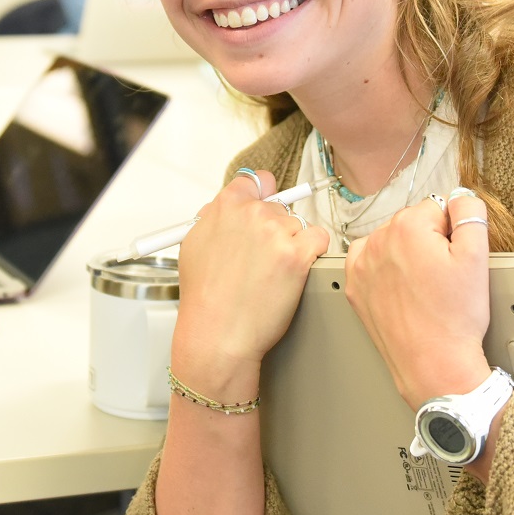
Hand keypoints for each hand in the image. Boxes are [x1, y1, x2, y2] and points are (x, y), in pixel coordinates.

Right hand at [169, 169, 329, 391]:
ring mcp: (277, 233)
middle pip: (280, 208)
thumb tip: (227, 208)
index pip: (256, 180)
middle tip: (264, 258)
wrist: (217, 333)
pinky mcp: (297, 255)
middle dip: (276, 229)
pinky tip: (296, 269)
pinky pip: (319, 239)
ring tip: (273, 273)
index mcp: (226, 206)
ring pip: (299, 226)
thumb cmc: (205, 299)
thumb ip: (214, 219)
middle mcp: (252, 214)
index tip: (267, 205)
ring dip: (293, 244)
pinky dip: (313, 252)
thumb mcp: (194, 245)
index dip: (263, 195)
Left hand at [345, 190, 492, 411]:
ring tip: (425, 288)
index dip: (453, 234)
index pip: (438, 208)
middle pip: (413, 224)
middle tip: (442, 278)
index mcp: (407, 227)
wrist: (434, 365)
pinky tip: (404, 290)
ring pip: (393, 242)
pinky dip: (387, 270)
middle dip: (430, 243)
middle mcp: (378, 241)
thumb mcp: (477, 257)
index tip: (455, 260)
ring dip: (408, 255)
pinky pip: (372, 263)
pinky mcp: (355, 287)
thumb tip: (461, 196)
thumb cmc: (455, 319)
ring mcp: (362, 265)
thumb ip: (470, 213)